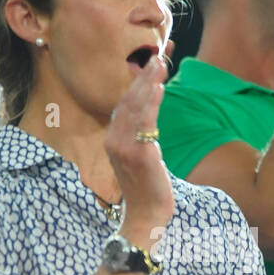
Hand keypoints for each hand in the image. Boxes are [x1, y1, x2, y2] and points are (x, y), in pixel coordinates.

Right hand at [105, 51, 174, 235]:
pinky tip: (160, 87)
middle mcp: (114, 140)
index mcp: (113, 140)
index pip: (124, 106)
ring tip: (160, 65)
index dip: (137, 85)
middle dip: (143, 77)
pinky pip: (145, 122)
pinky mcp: (138, 153)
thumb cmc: (146, 189)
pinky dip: (152, 102)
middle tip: (158, 57)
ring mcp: (124, 147)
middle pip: (128, 101)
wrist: (146, 217)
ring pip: (136, 107)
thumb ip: (140, 138)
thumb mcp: (139, 158)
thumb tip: (149, 119)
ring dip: (149, 83)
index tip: (150, 66)